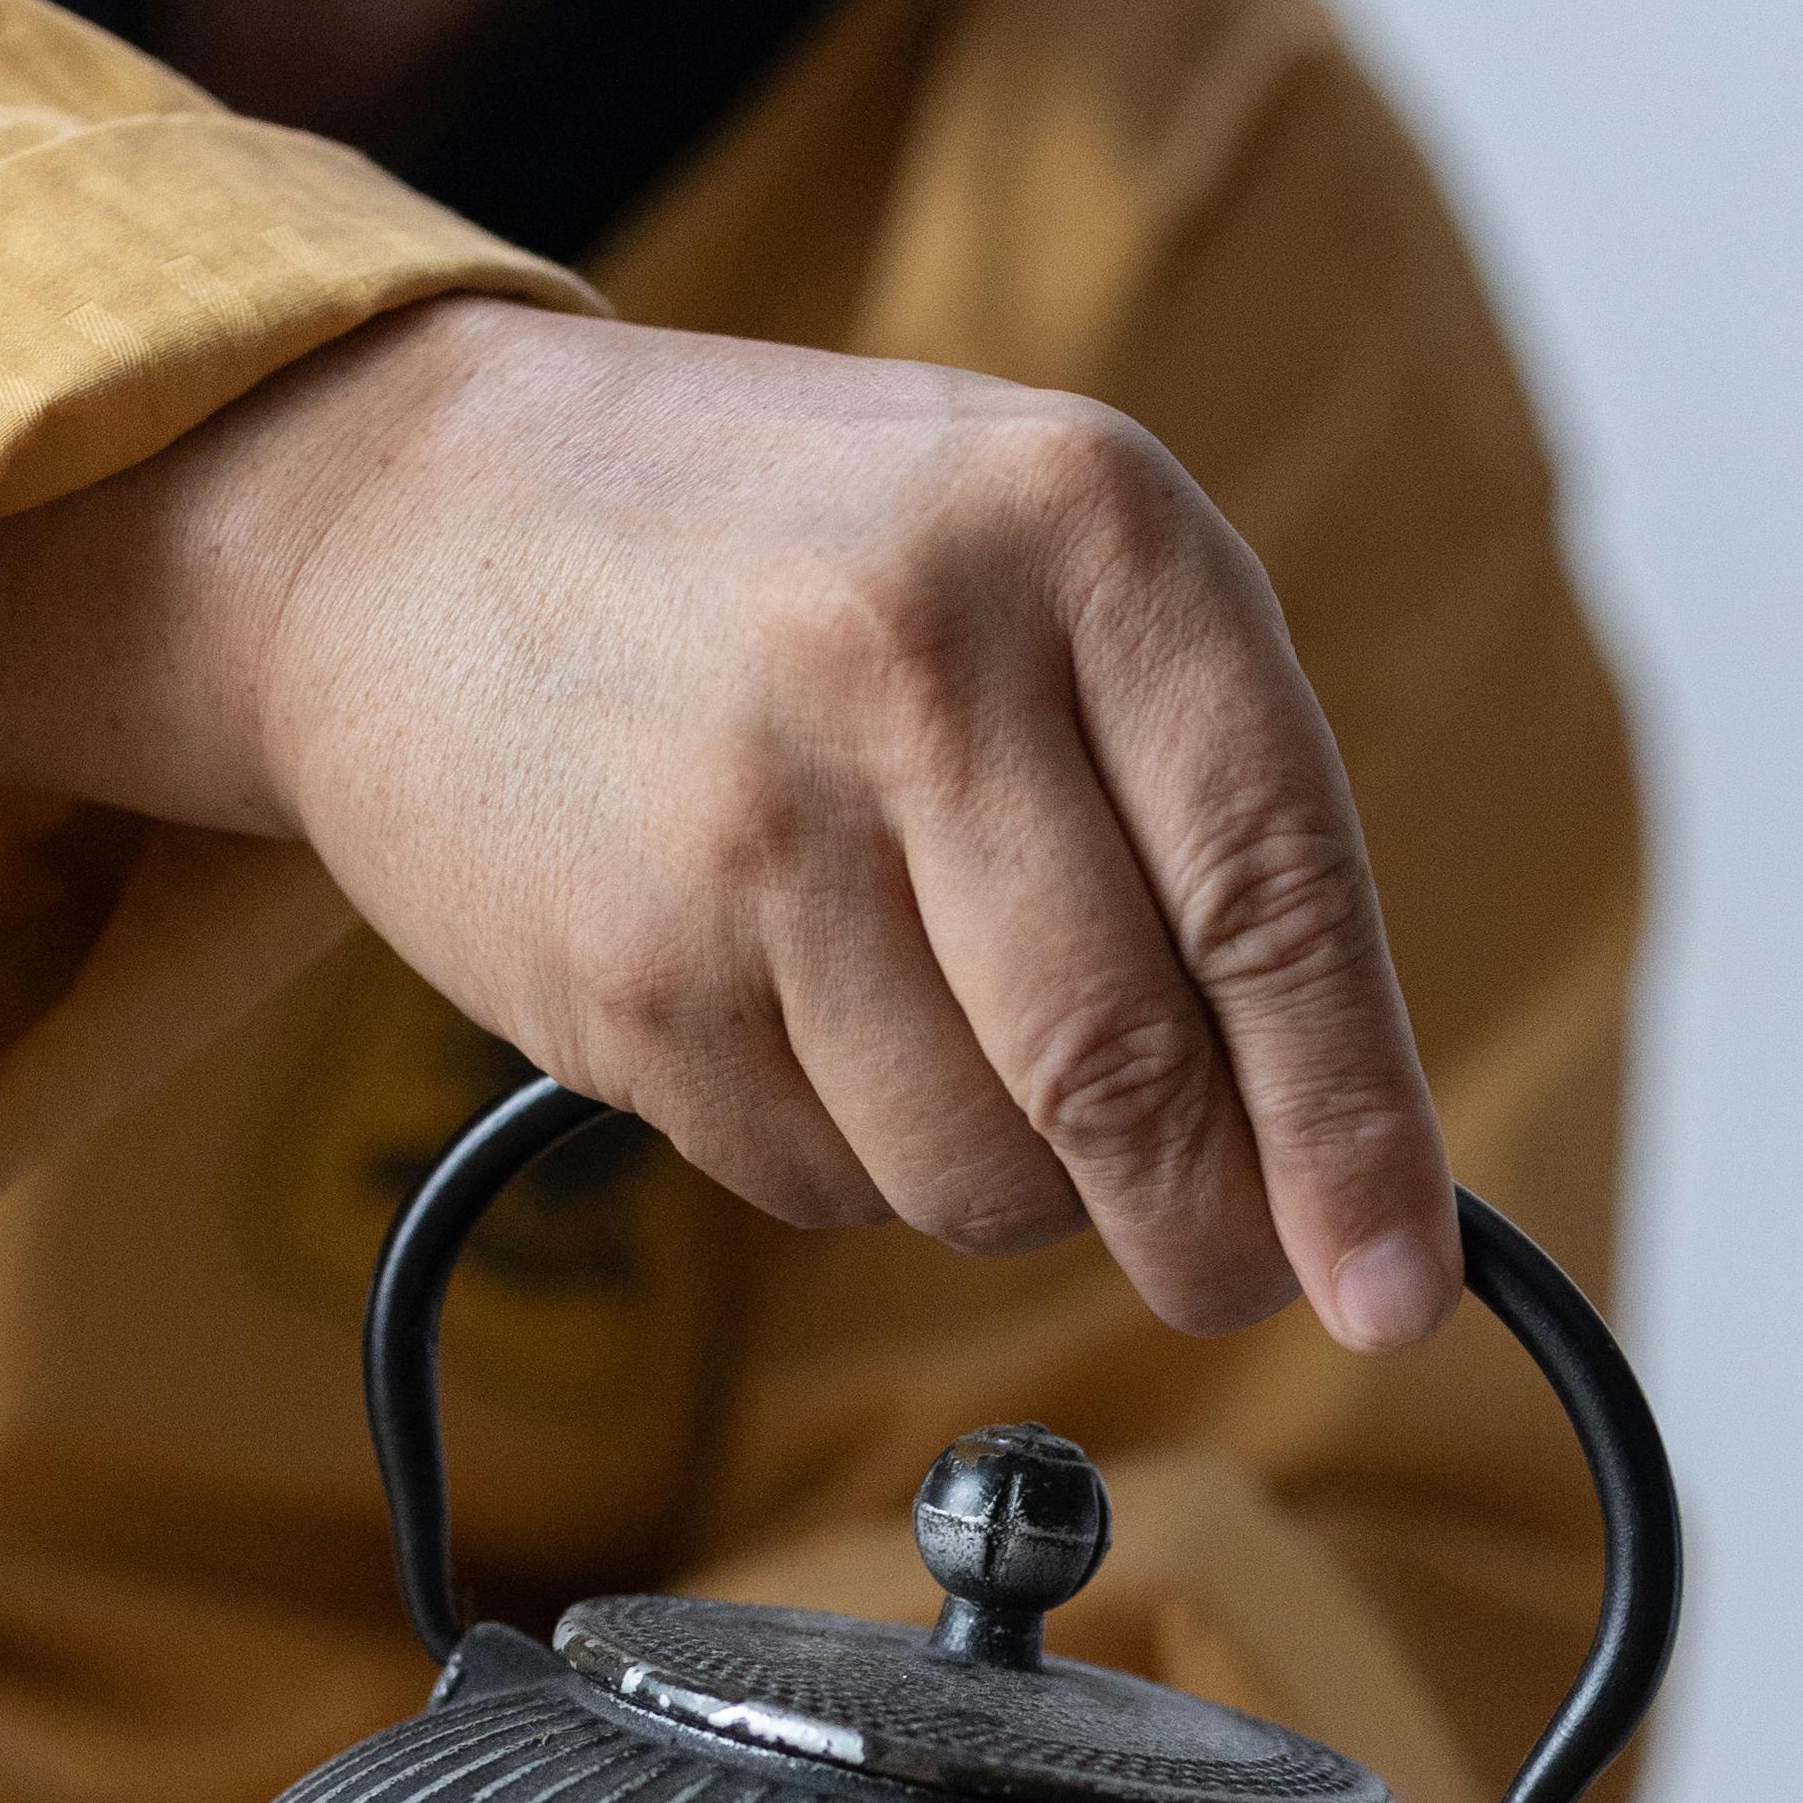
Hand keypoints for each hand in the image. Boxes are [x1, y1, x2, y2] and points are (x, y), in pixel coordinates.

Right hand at [0, 299, 1457, 1348]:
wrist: (405, 515)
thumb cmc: (784, 552)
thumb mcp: (1036, 552)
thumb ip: (1207, 801)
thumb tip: (1342, 1150)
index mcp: (1083, 527)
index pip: (1277, 895)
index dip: (1355, 1132)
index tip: (1396, 1287)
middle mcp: (919, 655)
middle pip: (1132, 1075)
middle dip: (1208, 1232)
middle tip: (1228, 1270)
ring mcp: (753, 821)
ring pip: (983, 1171)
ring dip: (1009, 1182)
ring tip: (939, 1028)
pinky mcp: (627, 973)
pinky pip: (822, 1186)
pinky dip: (853, 1161)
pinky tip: (797, 1011)